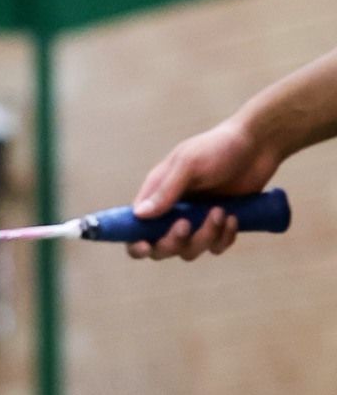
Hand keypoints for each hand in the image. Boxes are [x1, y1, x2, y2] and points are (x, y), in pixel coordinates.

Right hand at [128, 116, 276, 260]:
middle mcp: (172, 212)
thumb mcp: (189, 164)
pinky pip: (215, 247)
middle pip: (160, 247)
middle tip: (187, 225)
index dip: (135, 242)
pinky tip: (234, 217)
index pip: (135, 227)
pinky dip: (224, 238)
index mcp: (156, 195)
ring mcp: (197, 221)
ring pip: (189, 250)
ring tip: (221, 211)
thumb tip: (139, 215)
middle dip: (173, 242)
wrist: (259, 144)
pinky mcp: (219, 226)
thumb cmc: (219, 147)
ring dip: (205, 237)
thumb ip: (165, 190)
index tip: (145, 245)